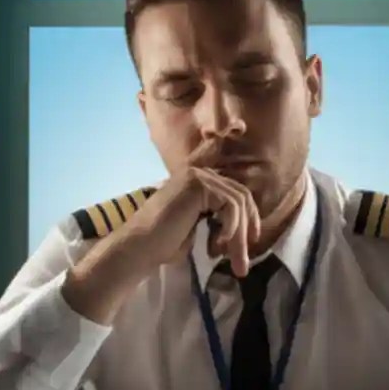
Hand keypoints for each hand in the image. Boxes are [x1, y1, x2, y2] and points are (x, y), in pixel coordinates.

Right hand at [118, 136, 261, 277]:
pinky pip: (231, 205)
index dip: (226, 137)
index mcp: (194, 179)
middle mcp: (196, 171)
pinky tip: (217, 246)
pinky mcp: (198, 183)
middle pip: (239, 194)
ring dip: (240, 238)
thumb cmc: (163, 243)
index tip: (239, 125)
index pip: (215, 154)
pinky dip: (232, 230)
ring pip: (238, 202)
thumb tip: (242, 228)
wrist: (141, 247)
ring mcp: (197, 174)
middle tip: (242, 263)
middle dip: (247, 229)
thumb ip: (214, 216)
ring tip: (235, 264)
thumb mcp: (194, 227)